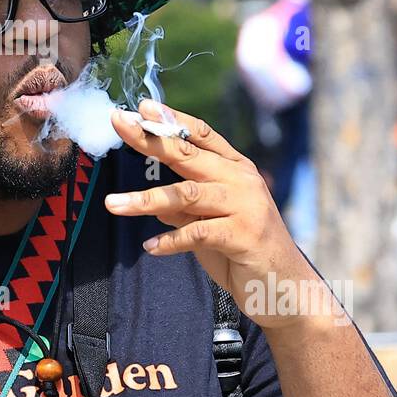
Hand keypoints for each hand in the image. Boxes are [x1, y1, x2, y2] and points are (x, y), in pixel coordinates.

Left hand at [103, 99, 335, 330]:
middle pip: (188, 154)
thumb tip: (153, 204)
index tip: (141, 107)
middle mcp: (241, 181)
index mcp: (235, 169)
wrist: (285, 289)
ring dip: (145, 200)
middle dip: (150, 139)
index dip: (171, 120)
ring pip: (186, 194)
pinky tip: (150, 247)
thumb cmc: (243, 252)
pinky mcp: (243, 236)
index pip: (201, 135)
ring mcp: (245, 206)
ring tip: (112, 204)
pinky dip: (170, 240)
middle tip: (119, 124)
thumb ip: (185, 209)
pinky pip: (196, 233)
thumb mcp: (210, 223)